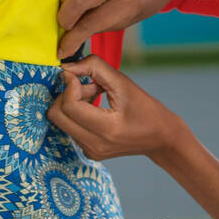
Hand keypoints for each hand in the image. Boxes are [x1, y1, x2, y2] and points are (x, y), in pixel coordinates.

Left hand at [46, 53, 186, 161]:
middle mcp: (94, 144)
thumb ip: (94, 68)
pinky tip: (95, 107)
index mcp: (106, 129)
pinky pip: (69, 126)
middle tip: (88, 86)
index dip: (69, 84)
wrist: (161, 138)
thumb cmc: (146, 109)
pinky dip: (76, 112)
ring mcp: (89, 151)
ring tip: (95, 95)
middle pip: (56, 115)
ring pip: (60, 120)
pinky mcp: (88, 151)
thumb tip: (67, 67)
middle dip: (67, 94)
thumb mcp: (124, 83)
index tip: (79, 73)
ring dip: (71, 103)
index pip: (69, 106)